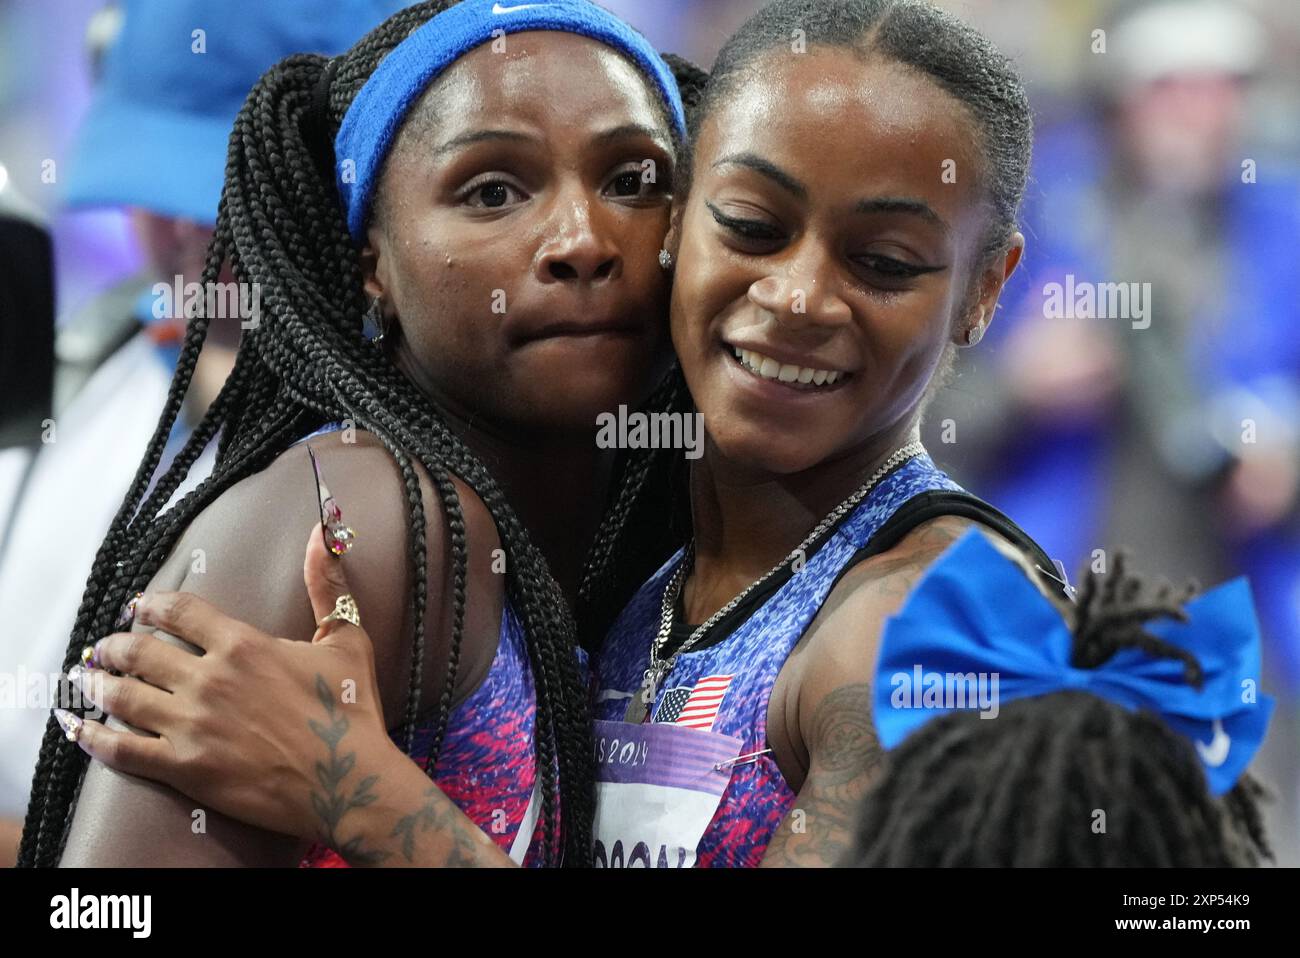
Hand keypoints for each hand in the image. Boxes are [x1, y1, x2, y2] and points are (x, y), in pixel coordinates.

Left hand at [62, 526, 397, 847]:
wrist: (349, 781)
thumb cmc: (351, 712)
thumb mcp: (345, 640)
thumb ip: (326, 584)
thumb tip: (324, 533)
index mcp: (242, 644)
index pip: (178, 610)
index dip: (151, 605)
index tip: (138, 607)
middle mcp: (209, 680)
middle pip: (139, 651)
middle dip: (113, 646)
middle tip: (103, 647)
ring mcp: (191, 725)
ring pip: (122, 696)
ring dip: (98, 684)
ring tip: (89, 679)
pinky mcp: (184, 768)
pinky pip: (122, 750)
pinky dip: (92, 737)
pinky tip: (78, 728)